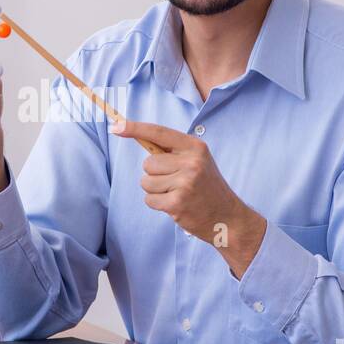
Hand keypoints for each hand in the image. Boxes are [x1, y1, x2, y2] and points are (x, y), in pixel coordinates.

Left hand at [110, 119, 267, 277]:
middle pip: (148, 164)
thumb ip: (172, 151)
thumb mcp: (197, 161)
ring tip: (176, 194)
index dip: (134, 128)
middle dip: (154, 175)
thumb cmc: (207, 187)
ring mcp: (185, 183)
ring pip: (146, 182)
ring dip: (156, 191)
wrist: (227, 218)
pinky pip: (149, 199)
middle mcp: (191, 162)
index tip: (115, 126)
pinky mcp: (177, 203)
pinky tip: (175, 205)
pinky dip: (158, 204)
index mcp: (195, 147)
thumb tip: (138, 137)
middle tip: (176, 183)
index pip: (158, 133)